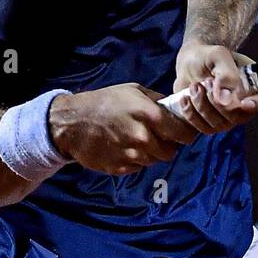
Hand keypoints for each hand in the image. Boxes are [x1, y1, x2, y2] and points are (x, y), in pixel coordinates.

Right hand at [48, 84, 198, 175]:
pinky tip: (125, 147)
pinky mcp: (120, 168)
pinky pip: (138, 168)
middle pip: (170, 152)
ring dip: (151, 153)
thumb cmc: (104, 102)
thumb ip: (157, 101)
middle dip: (168, 145)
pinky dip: (136, 160)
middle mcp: (143, 138)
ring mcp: (131, 155)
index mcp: (149, 115)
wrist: (72, 122)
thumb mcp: (133, 90)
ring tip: (138, 140)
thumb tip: (176, 107)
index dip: (185, 134)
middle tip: (158, 137)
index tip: (182, 133)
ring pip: (154, 161)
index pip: (183, 133)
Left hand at [171, 43, 257, 134]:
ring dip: (201, 104)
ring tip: (194, 86)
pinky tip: (185, 98)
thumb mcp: (218, 56)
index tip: (245, 103)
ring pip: (219, 124)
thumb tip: (226, 100)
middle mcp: (248, 105)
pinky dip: (191, 113)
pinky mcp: (212, 125)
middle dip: (216, 100)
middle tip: (205, 81)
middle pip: (239, 116)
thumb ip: (226, 74)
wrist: (190, 63)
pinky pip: (203, 128)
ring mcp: (230, 118)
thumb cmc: (209, 56)